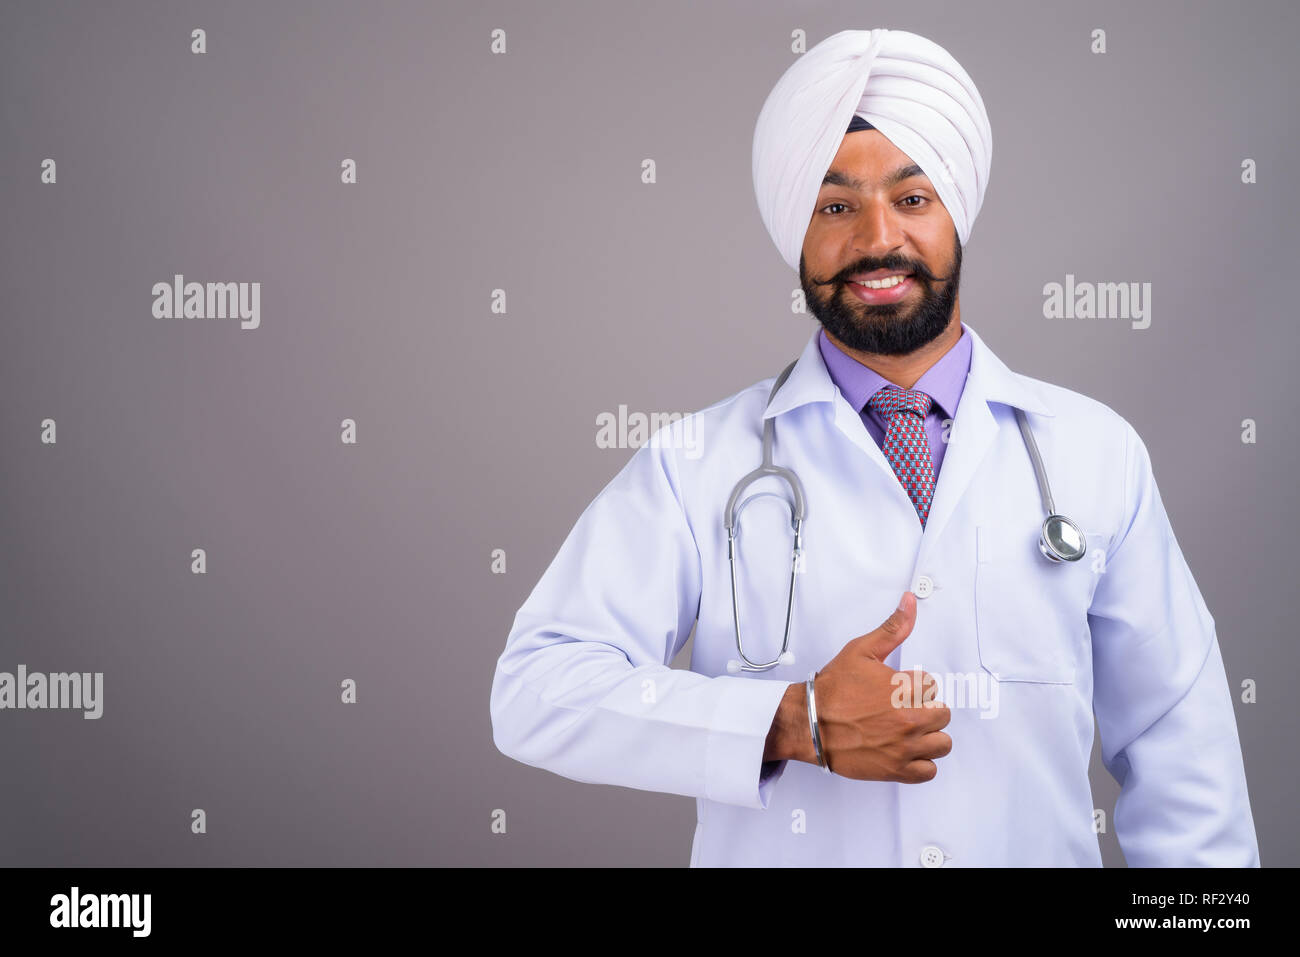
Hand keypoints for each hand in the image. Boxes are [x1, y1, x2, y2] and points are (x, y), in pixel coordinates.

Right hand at [812, 591, 951, 781]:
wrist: (809, 723)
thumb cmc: (832, 689)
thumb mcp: (861, 650)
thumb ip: (892, 628)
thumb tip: (910, 601)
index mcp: (904, 688)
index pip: (931, 685)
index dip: (914, 686)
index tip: (897, 690)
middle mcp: (909, 719)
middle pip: (942, 714)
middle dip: (925, 709)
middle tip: (901, 709)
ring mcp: (905, 747)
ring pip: (942, 744)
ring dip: (928, 737)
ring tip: (907, 731)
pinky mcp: (896, 769)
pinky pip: (928, 771)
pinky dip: (921, 763)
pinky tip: (905, 751)